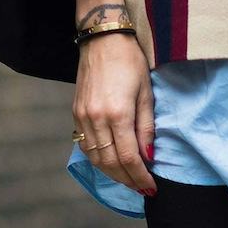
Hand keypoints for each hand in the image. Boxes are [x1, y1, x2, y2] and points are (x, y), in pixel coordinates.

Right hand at [73, 30, 157, 195]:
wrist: (102, 39)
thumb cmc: (130, 62)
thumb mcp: (146, 93)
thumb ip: (146, 128)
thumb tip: (148, 157)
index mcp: (117, 113)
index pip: (128, 157)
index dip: (140, 176)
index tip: (151, 186)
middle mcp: (96, 119)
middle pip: (110, 163)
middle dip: (127, 180)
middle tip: (141, 188)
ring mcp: (82, 117)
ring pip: (95, 157)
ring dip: (112, 173)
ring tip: (128, 179)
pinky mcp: (76, 112)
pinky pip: (85, 145)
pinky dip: (98, 159)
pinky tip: (110, 162)